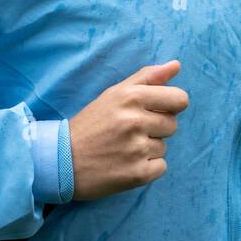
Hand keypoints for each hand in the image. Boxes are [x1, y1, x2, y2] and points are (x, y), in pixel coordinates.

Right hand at [67, 60, 188, 199]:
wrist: (61, 160)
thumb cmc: (91, 124)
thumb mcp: (115, 94)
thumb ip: (148, 77)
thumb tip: (177, 65)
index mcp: (132, 97)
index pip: (179, 99)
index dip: (170, 106)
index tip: (155, 111)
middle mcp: (135, 121)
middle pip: (172, 124)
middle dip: (156, 128)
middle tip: (129, 132)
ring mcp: (136, 149)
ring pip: (164, 147)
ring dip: (148, 149)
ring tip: (123, 148)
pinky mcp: (137, 175)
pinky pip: (161, 167)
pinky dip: (146, 168)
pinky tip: (125, 164)